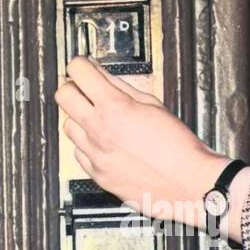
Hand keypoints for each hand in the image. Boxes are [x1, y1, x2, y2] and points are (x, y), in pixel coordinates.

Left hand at [54, 56, 228, 229]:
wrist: (188, 184)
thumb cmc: (178, 147)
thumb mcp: (153, 105)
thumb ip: (122, 88)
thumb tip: (104, 76)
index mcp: (114, 107)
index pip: (77, 71)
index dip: (80, 65)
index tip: (84, 68)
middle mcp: (98, 130)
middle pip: (62, 96)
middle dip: (72, 89)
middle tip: (85, 90)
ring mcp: (95, 155)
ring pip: (68, 126)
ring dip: (79, 119)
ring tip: (100, 120)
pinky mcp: (97, 175)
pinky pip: (79, 153)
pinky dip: (88, 146)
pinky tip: (105, 144)